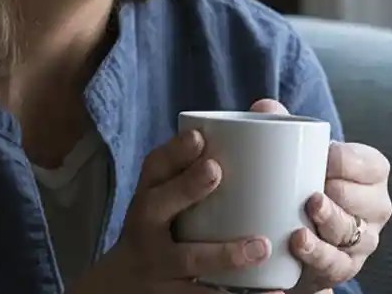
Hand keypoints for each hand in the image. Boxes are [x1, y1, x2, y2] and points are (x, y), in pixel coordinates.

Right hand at [70, 129, 285, 293]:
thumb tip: (263, 115)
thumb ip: (197, 170)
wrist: (119, 291)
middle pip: (158, 208)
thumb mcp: (164, 202)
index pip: (153, 169)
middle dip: (185, 187)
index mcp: (148, 199)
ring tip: (261, 246)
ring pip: (190, 261)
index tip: (199, 137)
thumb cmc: (162, 233)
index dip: (174, 151)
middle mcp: (146, 231)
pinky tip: (272, 293)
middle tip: (216, 170)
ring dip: (224, 254)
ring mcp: (158, 269)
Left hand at [249, 100, 391, 293]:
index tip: (318, 159)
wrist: (297, 234)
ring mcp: (364, 239)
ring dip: (327, 226)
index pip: (366, 163)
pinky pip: (336, 263)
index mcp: (373, 170)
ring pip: (350, 232)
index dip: (341, 162)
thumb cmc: (305, 180)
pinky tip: (299, 243)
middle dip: (337, 196)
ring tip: (301, 221)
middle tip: (310, 194)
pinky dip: (317, 254)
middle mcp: (376, 205)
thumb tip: (264, 106)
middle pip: (362, 200)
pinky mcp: (346, 266)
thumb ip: (281, 125)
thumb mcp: (297, 153)